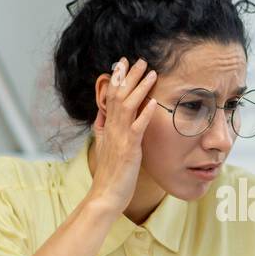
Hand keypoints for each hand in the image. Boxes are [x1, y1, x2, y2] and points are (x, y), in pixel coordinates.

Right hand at [87, 56, 159, 214]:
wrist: (105, 195)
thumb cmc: (109, 174)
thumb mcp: (104, 147)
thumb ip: (103, 130)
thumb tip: (101, 116)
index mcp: (106, 127)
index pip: (110, 96)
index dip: (117, 79)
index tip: (123, 63)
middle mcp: (111, 128)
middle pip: (119, 95)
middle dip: (130, 76)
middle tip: (140, 60)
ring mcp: (119, 137)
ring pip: (127, 106)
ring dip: (140, 88)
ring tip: (151, 73)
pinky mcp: (128, 149)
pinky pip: (137, 127)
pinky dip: (145, 113)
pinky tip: (153, 101)